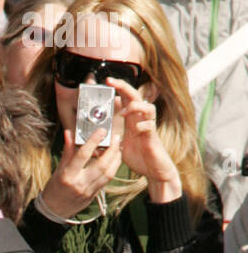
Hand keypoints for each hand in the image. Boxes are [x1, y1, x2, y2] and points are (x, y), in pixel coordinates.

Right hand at [42, 127, 123, 219]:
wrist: (54, 211)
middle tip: (115, 138)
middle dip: (112, 149)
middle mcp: (80, 184)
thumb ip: (67, 152)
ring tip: (118, 148)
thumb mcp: (58, 170)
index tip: (101, 131)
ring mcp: (88, 191)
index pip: (83, 155)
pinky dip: (113, 168)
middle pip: (101, 164)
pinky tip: (114, 160)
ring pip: (108, 173)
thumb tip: (70, 134)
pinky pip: (107, 180)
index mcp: (68, 176)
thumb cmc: (54, 189)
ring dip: (116, 158)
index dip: (93, 141)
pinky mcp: (94, 195)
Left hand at [107, 78, 181, 202]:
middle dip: (124, 87)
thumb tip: (98, 140)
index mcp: (132, 121)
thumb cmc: (140, 158)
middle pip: (136, 97)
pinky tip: (136, 130)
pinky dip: (142, 125)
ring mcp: (148, 128)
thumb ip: (113, 140)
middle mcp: (141, 121)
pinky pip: (149, 126)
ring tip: (124, 113)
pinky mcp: (153, 138)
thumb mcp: (121, 147)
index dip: (119, 88)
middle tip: (112, 82)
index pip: (127, 99)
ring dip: (135, 107)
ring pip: (147, 107)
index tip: (108, 81)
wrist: (155, 171)